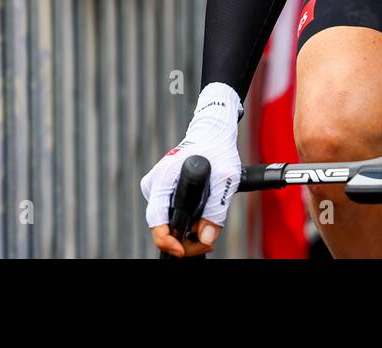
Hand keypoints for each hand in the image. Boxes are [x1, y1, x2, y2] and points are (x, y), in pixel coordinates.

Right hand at [142, 83, 242, 256]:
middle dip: (185, 239)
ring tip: (207, 225)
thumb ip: (216, 210)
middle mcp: (155, 184)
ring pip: (167, 221)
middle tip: (207, 241)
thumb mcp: (225, 178)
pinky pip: (171, 212)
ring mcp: (157, 186)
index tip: (185, 250)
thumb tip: (207, 238)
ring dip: (187, 230)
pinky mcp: (163, 189)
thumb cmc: (218, 148)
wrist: (213, 132)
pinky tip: (201, 217)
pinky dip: (185, 220)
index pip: (157, 222)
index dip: (170, 242)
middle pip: (162, 226)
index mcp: (164, 179)